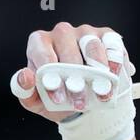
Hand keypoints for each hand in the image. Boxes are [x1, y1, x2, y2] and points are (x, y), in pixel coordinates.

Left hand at [10, 23, 131, 122]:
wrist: (82, 107)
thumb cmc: (56, 98)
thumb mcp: (35, 101)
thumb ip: (24, 90)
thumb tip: (25, 76)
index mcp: (40, 44)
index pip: (43, 52)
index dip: (51, 74)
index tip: (58, 96)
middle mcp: (62, 33)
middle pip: (67, 46)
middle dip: (75, 76)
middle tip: (80, 100)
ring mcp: (85, 33)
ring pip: (91, 44)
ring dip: (97, 71)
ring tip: (100, 93)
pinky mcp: (107, 36)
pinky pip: (112, 43)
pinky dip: (114, 60)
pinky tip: (114, 76)